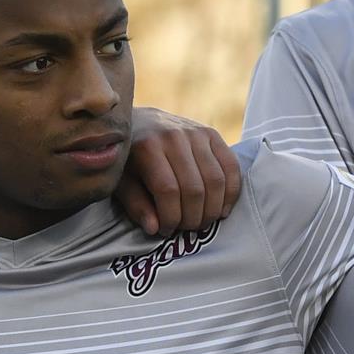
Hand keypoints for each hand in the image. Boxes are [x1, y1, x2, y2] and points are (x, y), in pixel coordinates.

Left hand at [117, 108, 242, 236]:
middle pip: (195, 188)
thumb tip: (155, 228)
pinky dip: (231, 193)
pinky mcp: (212, 134)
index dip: (171, 217)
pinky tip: (221, 210)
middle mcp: (174, 137)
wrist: (140, 122)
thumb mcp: (122, 183)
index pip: (168, 191)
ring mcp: (196, 133)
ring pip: (216, 180)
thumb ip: (136, 206)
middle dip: (192, 218)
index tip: (165, 230)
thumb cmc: (128, 159)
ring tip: (202, 222)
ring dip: (212, 210)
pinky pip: (231, 167)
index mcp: (147, 147)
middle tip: (186, 229)